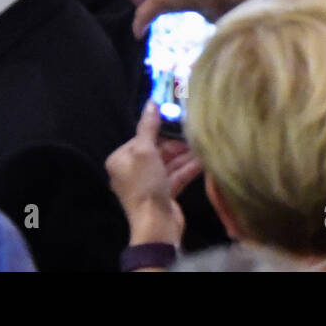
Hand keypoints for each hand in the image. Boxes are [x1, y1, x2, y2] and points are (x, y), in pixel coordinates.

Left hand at [105, 103, 203, 246]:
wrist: (156, 223)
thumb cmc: (145, 183)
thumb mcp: (145, 151)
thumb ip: (149, 126)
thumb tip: (151, 102)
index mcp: (121, 160)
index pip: (142, 137)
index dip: (161, 129)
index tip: (179, 120)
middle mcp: (132, 171)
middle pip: (157, 150)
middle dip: (176, 143)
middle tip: (195, 131)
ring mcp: (149, 183)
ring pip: (169, 163)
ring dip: (186, 154)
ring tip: (203, 143)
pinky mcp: (164, 193)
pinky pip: (177, 175)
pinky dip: (189, 168)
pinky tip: (204, 160)